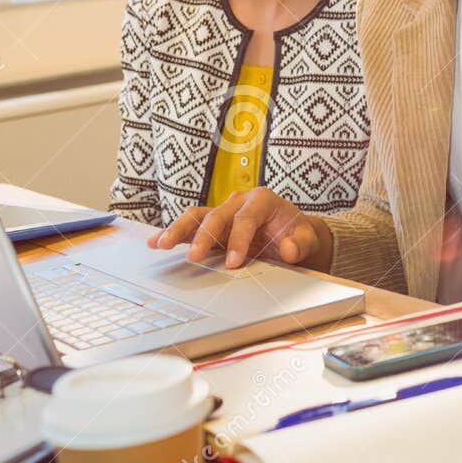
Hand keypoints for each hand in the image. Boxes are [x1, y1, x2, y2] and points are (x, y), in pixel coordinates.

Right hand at [148, 188, 331, 270]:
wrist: (292, 236)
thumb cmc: (296, 235)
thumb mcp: (307, 239)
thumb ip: (300, 244)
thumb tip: (288, 249)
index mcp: (262, 200)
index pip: (246, 218)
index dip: (239, 240)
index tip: (235, 263)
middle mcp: (238, 202)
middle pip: (216, 215)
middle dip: (204, 236)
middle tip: (193, 257)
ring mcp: (222, 213)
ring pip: (196, 216)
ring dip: (178, 230)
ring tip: (161, 244)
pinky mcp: (212, 227)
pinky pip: (190, 227)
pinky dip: (173, 234)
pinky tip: (155, 242)